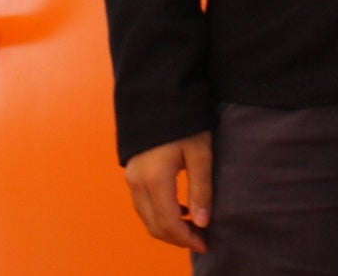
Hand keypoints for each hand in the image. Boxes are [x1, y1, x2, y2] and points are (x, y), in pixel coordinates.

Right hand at [123, 131, 213, 251]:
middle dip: (177, 238)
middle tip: (201, 238)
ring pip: (146, 217)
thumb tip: (203, 221)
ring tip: (193, 226)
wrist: (158, 95)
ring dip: (168, 228)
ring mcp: (131, 178)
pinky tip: (179, 209)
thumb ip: (201, 188)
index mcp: (155, 180)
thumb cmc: (183, 120)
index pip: (169, 223)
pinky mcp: (132, 173)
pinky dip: (159, 214)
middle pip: (155, 226)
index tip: (206, 242)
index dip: (187, 238)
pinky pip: (142, 205)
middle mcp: (137, 183)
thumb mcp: (200, 152)